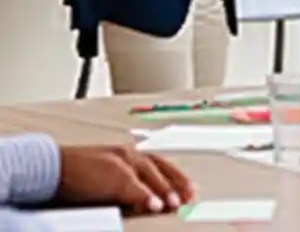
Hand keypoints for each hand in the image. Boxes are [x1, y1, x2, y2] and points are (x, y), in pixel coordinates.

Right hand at [57, 145, 194, 215]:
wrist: (48, 167)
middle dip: (177, 184)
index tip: (190, 189)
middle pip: (161, 168)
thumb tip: (148, 201)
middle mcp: (128, 153)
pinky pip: (134, 185)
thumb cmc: (74, 175)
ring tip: (175, 205)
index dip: (176, 177)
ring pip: (151, 175)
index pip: (160, 164)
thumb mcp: (105, 177)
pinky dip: (145, 195)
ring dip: (165, 190)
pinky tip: (154, 206)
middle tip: (190, 198)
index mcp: (127, 153)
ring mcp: (120, 161)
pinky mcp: (111, 171)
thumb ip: (127, 185)